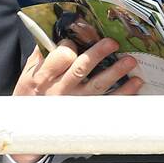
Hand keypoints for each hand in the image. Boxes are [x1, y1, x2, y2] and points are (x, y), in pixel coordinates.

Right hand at [10, 38, 140, 162]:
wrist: (30, 129)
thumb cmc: (30, 96)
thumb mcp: (27, 76)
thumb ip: (40, 55)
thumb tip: (52, 32)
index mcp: (43, 78)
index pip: (60, 58)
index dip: (70, 45)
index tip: (76, 39)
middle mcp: (59, 90)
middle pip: (81, 69)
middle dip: (98, 54)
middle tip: (113, 42)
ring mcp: (75, 103)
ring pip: (97, 86)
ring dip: (115, 72)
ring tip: (130, 60)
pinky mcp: (87, 114)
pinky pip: (108, 102)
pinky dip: (124, 93)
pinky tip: (136, 82)